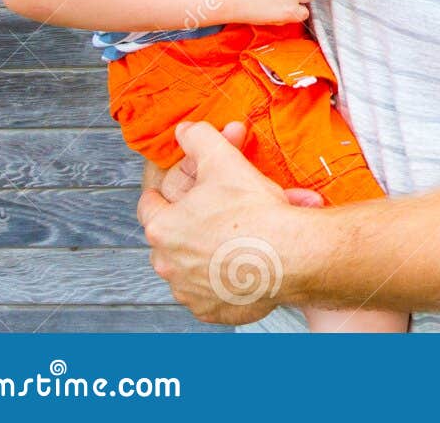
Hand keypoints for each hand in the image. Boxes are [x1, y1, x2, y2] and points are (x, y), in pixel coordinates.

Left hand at [137, 122, 319, 324]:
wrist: (289, 255)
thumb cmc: (255, 213)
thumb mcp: (224, 160)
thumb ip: (200, 139)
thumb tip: (185, 129)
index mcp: (164, 227)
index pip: (150, 205)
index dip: (165, 192)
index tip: (178, 189)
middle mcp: (169, 264)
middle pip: (172, 237)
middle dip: (193, 222)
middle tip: (221, 209)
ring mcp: (190, 291)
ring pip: (192, 267)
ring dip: (209, 252)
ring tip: (242, 235)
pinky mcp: (213, 310)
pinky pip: (212, 294)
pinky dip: (225, 281)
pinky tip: (245, 265)